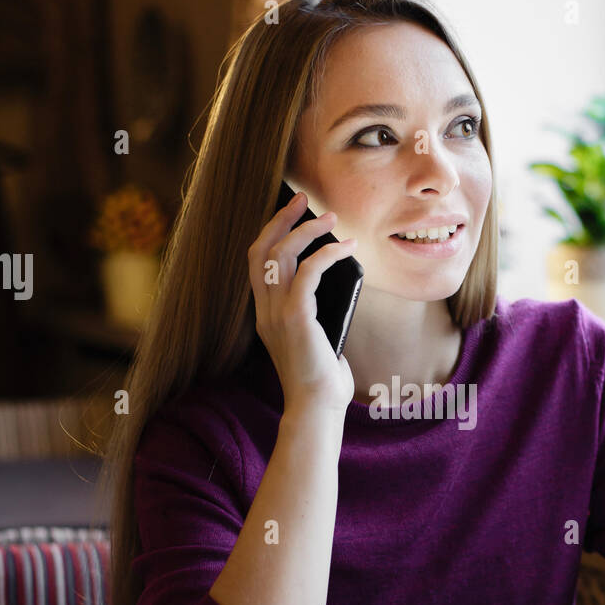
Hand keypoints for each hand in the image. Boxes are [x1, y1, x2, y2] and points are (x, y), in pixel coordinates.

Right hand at [247, 188, 357, 414]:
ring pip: (281, 255)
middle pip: (263, 250)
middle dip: (282, 219)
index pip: (257, 261)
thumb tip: (338, 277)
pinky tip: (347, 248)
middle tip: (304, 199)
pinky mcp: (295, 317)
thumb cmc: (321, 375)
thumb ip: (315, 308)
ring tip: (332, 218)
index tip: (292, 212)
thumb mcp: (316, 334)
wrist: (316, 404)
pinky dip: (328, 254)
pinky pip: (309, 272)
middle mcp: (264, 310)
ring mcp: (276, 313)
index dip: (271, 231)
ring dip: (307, 230)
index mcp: (264, 313)